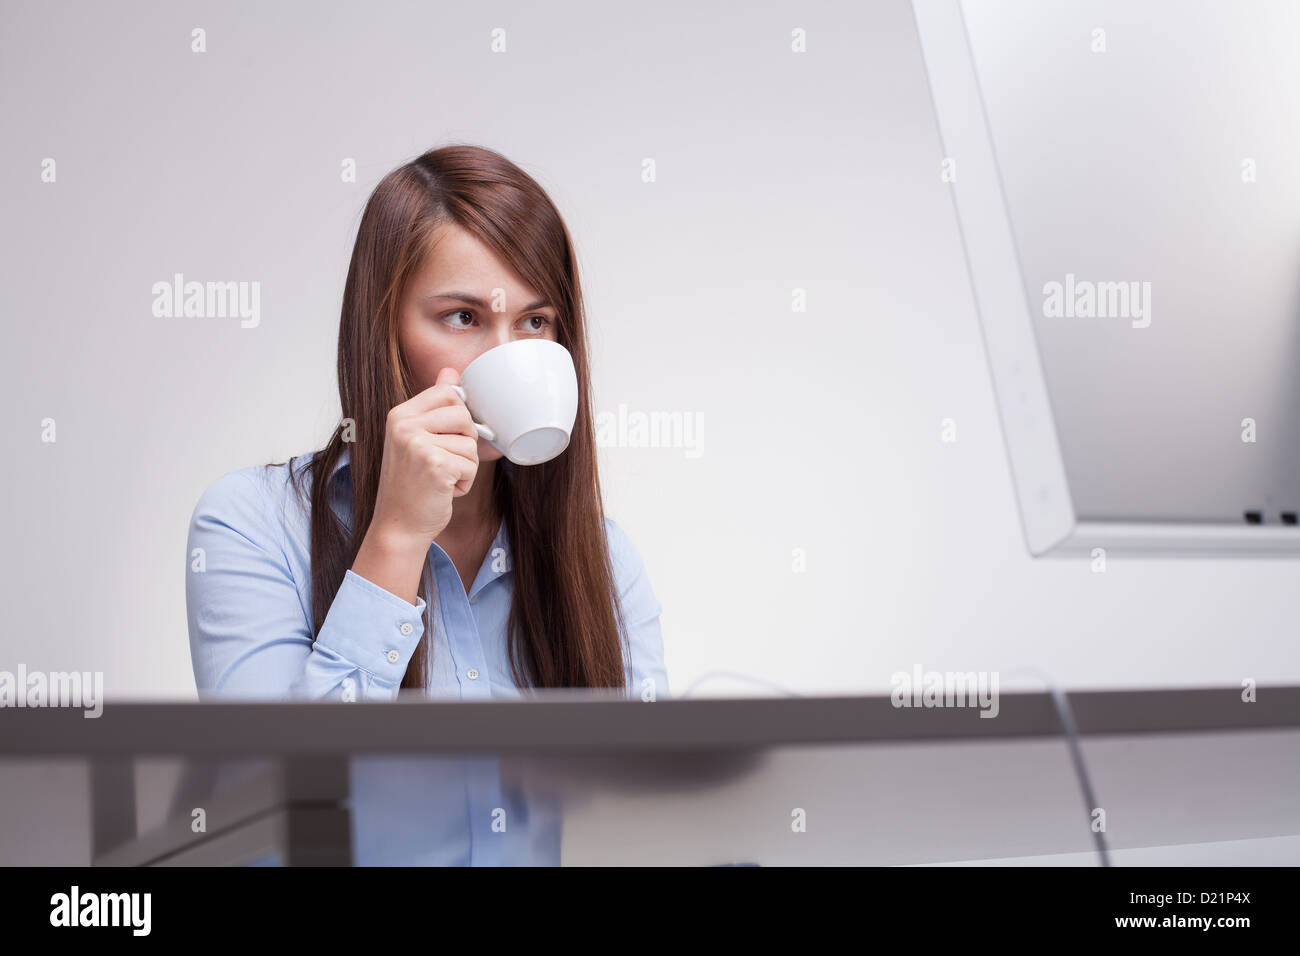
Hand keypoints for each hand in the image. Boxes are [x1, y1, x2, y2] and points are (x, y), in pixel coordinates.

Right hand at [367, 366, 479, 548]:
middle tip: (444, 462)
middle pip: (464, 415)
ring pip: (471, 443)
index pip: (449, 392)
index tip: (447, 438)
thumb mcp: (416, 439)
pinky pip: (471, 465)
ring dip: (464, 467)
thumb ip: (433, 405)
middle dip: (464, 442)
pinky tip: (443, 491)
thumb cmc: (411, 485)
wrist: (398, 526)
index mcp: (400, 414)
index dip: (459, 417)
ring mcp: (418, 444)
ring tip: (440, 479)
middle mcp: (405, 425)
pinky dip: (464, 483)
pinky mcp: (436, 465)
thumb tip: (450, 371)